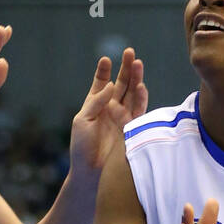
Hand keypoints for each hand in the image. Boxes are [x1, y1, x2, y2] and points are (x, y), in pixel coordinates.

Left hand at [68, 47, 147, 175]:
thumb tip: (110, 86)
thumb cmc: (81, 146)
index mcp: (96, 104)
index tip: (106, 59)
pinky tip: (141, 87)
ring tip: (138, 63)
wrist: (91, 171)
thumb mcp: (82, 120)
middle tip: (130, 52)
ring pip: (132, 94)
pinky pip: (139, 111)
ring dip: (135, 79)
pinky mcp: (132, 129)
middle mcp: (111, 109)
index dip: (104, 71)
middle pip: (121, 84)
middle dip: (126, 69)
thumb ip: (96, 102)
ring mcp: (122, 118)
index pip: (101, 83)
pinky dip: (141, 99)